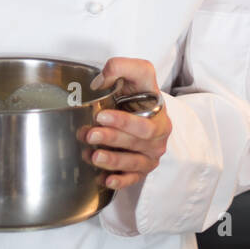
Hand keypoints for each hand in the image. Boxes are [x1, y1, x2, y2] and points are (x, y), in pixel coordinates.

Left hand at [80, 57, 171, 189]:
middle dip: (113, 139)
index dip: (123, 122)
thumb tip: (100, 82)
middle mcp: (158, 136)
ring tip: (93, 156)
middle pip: (137, 143)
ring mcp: (151, 154)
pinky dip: (120, 181)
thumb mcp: (134, 72)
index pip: (145, 123)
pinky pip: (134, 179)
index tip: (100, 116)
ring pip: (135, 163)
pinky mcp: (142, 169)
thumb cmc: (137, 92)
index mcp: (159, 114)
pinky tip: (105, 180)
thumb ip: (119, 67)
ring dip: (113, 161)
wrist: (142, 109)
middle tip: (90, 135)